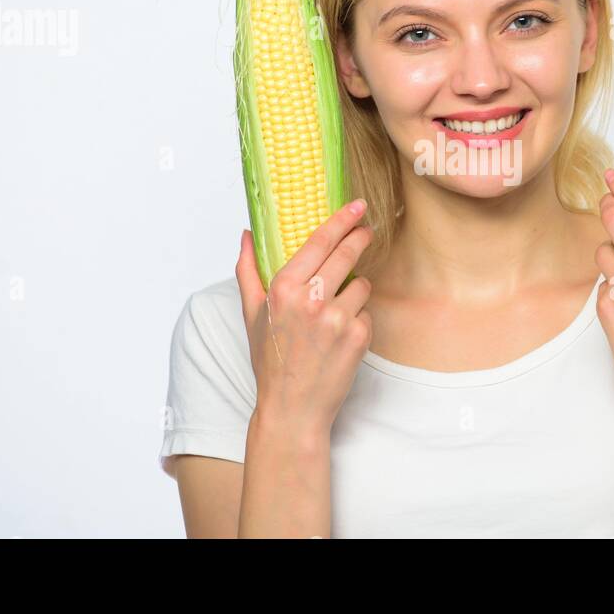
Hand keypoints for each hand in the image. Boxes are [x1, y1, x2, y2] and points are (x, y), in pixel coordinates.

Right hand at [234, 198, 374, 439]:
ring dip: (355, 291)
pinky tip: (340, 336)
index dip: (342, 220)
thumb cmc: (271, 360)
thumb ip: (247, 271)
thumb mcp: (252, 314)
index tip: (357, 205)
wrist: (292, 408)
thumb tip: (245, 235)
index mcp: (283, 289)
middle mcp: (311, 300)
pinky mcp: (358, 337)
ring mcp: (337, 319)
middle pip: (347, 254)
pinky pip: (367, 313)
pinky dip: (358, 319)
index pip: (319, 242)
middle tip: (366, 230)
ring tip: (335, 312)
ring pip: (362, 285)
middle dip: (360, 238)